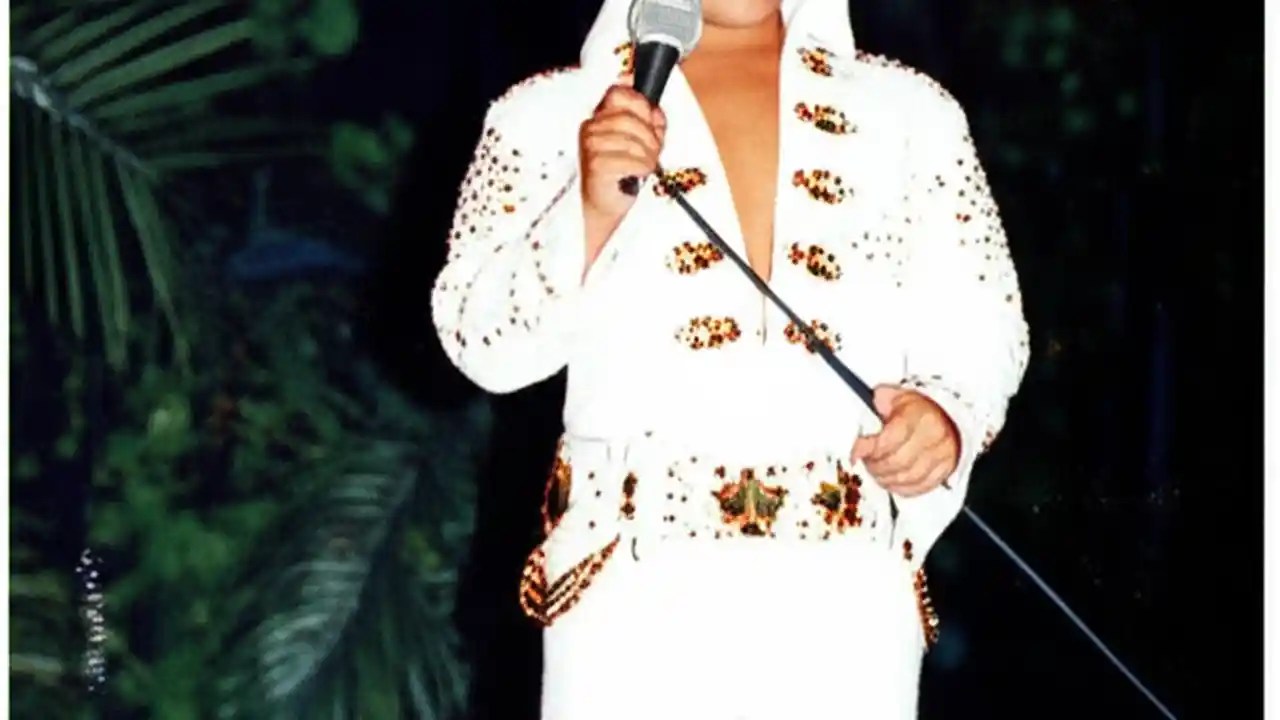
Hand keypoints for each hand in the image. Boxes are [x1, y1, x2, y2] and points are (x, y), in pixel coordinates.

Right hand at [579, 78, 666, 265]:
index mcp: (599, 117)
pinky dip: (642, 169)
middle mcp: (591, 128)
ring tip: (646, 166)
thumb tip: (655, 108)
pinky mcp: (597, 165)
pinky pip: (632, 160)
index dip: (641, 106)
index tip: (651, 122)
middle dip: (650, 137)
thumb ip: (648, 120)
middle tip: (653, 153)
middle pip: (632, 119)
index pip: (620, 93)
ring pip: (634, 141)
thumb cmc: (621, 173)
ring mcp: (591, 146)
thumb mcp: (639, 141)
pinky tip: (639, 175)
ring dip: (648, 156)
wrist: (604, 205)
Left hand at [850, 385, 959, 496]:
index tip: (855, 453)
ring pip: (907, 478)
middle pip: (897, 461)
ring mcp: (941, 457)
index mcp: (921, 416)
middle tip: (866, 461)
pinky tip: (890, 480)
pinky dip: (900, 488)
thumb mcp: (899, 396)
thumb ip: (882, 399)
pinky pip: (918, 487)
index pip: (890, 438)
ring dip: (885, 478)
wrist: (948, 418)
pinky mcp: (944, 472)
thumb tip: (871, 402)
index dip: (868, 448)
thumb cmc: (920, 409)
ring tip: (876, 470)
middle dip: (875, 465)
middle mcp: (934, 438)